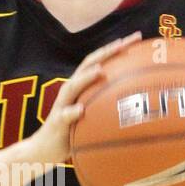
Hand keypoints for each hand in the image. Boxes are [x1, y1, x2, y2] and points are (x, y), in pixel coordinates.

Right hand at [29, 32, 142, 166]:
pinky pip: (65, 116)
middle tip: (124, 42)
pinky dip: (72, 112)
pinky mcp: (57, 122)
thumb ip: (109, 103)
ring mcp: (63, 104)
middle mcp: (71, 89)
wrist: (44, 148)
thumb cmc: (74, 130)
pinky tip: (80, 110)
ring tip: (101, 70)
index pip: (101, 60)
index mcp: (82, 85)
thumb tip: (140, 101)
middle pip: (88, 64)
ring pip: (74, 86)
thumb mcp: (93, 113)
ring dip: (87, 77)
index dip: (117, 47)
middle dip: (106, 52)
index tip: (137, 37)